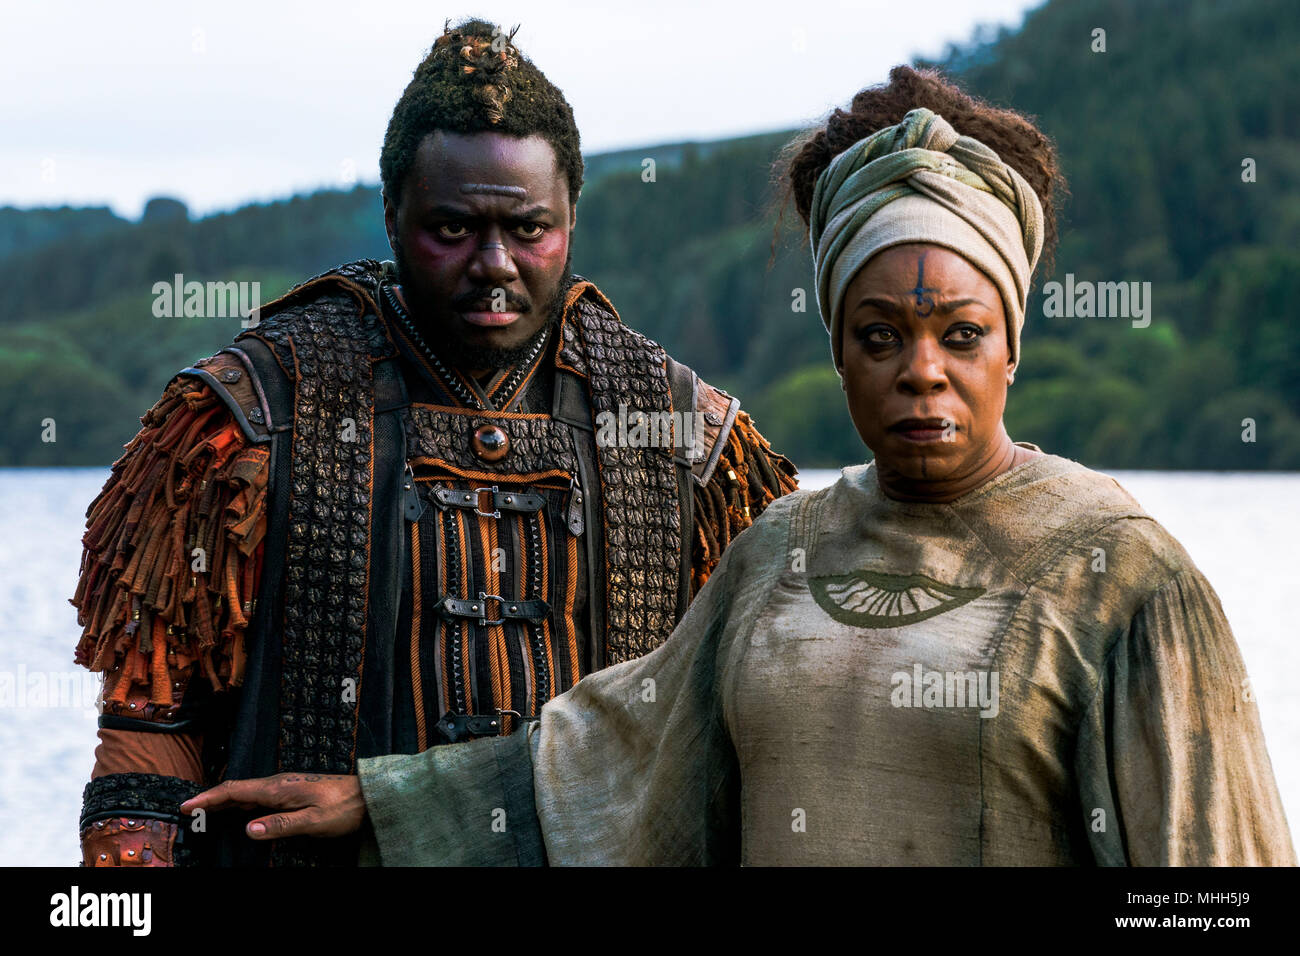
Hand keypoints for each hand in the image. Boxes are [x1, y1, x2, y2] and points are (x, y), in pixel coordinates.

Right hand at [180, 773, 365, 839]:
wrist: (368, 796)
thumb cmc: (344, 808)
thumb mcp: (313, 821)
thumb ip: (280, 825)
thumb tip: (248, 829)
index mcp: (280, 788)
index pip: (235, 790)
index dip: (209, 798)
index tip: (187, 805)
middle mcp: (280, 784)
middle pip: (237, 790)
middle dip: (211, 799)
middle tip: (188, 810)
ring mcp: (286, 787)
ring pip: (248, 792)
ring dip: (225, 800)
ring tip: (205, 810)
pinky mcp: (293, 792)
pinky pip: (260, 796)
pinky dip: (242, 802)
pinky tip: (239, 811)